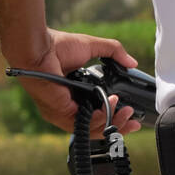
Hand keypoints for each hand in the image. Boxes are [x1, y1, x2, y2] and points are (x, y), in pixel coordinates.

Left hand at [11, 28, 143, 136]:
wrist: (41, 48)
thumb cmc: (59, 46)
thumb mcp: (92, 47)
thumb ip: (114, 52)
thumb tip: (132, 63)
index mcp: (76, 94)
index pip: (97, 113)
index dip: (115, 115)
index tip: (131, 112)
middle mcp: (70, 107)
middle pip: (97, 126)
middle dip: (118, 125)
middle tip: (133, 119)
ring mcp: (64, 113)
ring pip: (93, 129)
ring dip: (112, 121)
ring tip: (125, 110)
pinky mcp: (61, 114)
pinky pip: (85, 124)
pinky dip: (101, 118)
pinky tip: (111, 106)